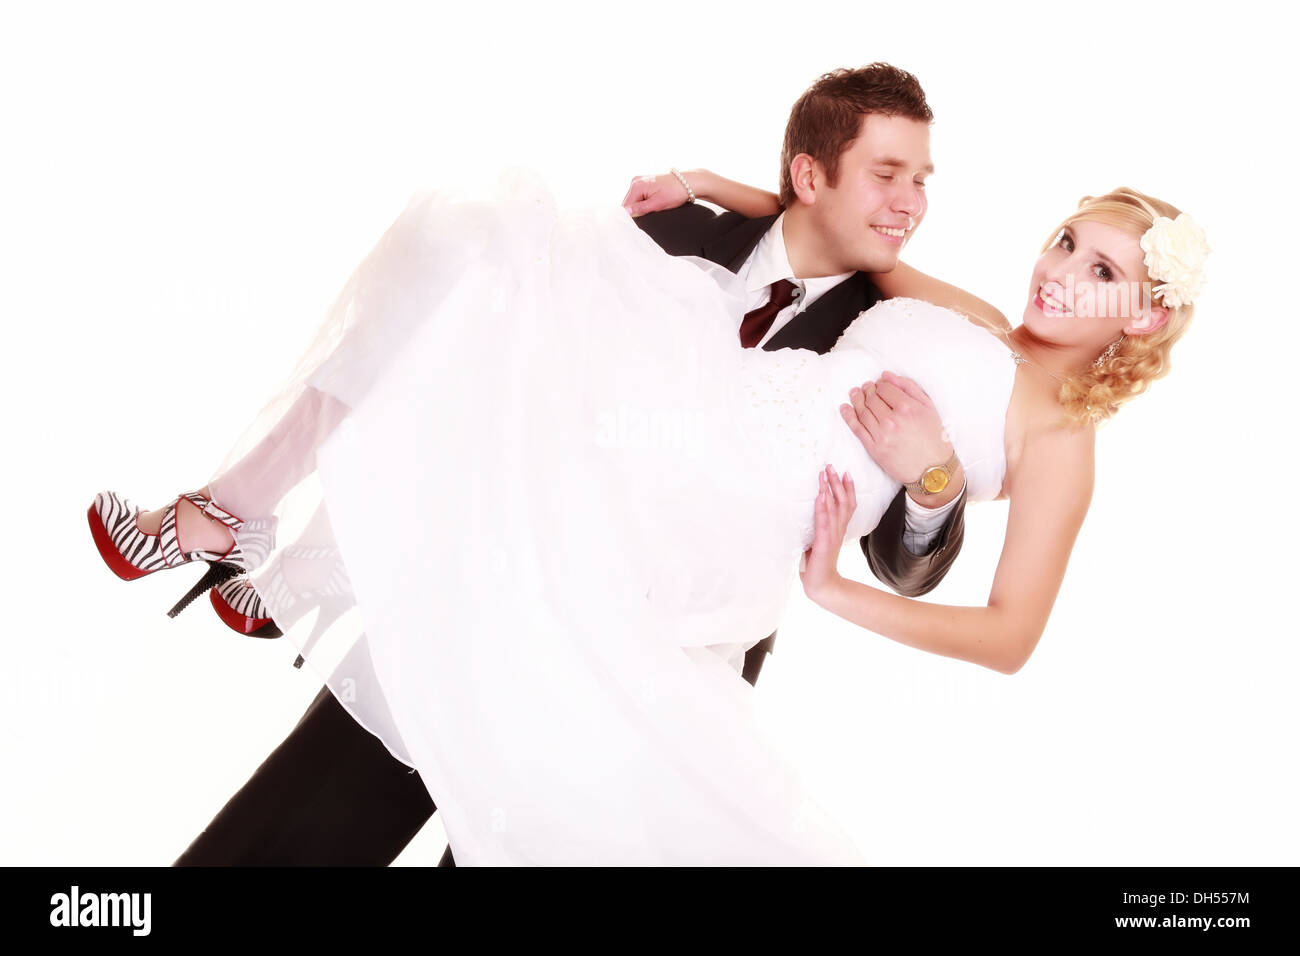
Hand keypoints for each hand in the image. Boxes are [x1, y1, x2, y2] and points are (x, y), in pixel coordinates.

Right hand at [622, 173, 690, 216]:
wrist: (688, 183)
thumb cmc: (675, 192)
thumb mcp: (657, 204)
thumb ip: (640, 208)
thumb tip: (626, 212)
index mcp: (637, 185)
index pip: (625, 206)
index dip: (630, 216)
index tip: (638, 222)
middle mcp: (636, 181)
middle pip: (628, 203)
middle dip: (635, 212)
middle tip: (648, 216)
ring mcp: (640, 181)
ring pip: (633, 200)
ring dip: (639, 208)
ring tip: (652, 209)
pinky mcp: (645, 183)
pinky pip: (639, 196)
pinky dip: (643, 203)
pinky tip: (652, 204)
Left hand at [800, 465, 854, 601]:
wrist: (822, 584)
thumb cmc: (818, 563)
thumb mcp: (821, 540)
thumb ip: (821, 527)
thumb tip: (813, 512)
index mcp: (839, 528)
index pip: (848, 504)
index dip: (848, 488)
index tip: (845, 472)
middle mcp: (839, 529)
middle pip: (843, 501)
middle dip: (838, 483)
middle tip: (832, 466)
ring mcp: (832, 535)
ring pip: (835, 508)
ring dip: (830, 490)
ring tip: (825, 475)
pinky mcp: (824, 542)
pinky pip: (824, 522)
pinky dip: (823, 508)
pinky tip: (821, 496)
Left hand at [839, 371, 962, 506]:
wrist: (932, 469)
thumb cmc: (934, 437)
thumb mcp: (929, 407)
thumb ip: (909, 388)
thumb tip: (886, 375)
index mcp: (907, 408)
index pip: (884, 388)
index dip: (880, 384)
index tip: (879, 384)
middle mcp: (893, 420)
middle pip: (872, 398)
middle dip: (867, 390)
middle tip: (866, 387)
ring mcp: (881, 435)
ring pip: (862, 411)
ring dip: (856, 399)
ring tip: (854, 393)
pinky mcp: (874, 448)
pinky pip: (857, 428)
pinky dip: (849, 416)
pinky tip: (845, 408)